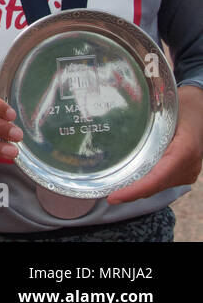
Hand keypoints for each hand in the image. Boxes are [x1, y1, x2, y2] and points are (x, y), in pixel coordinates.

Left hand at [108, 85, 202, 203]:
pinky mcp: (186, 172)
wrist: (199, 109)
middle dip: (132, 193)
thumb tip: (115, 105)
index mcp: (185, 150)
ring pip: (160, 186)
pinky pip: (164, 182)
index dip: (135, 189)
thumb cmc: (180, 105)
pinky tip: (130, 183)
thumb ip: (144, 115)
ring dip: (139, 190)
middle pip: (157, 185)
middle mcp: (189, 165)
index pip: (157, 177)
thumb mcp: (164, 108)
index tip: (114, 196)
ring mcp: (189, 171)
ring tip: (115, 191)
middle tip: (108, 195)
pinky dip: (147, 185)